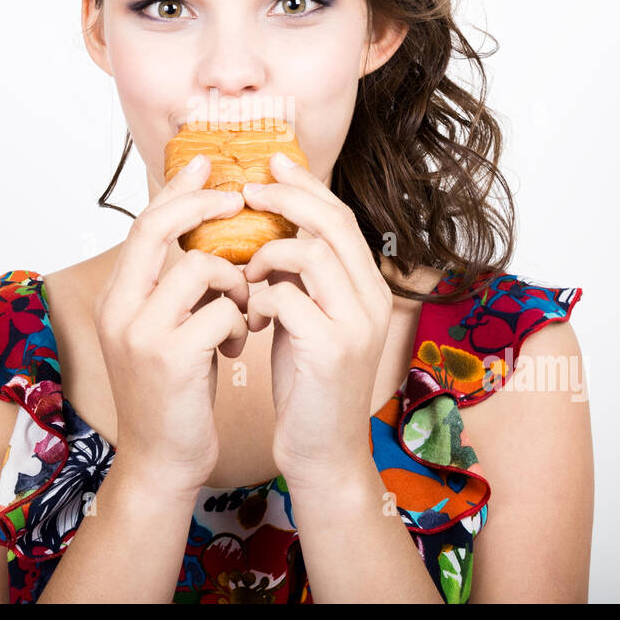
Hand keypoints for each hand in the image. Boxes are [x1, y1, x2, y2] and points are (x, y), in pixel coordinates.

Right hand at [91, 154, 252, 499]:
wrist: (163, 462)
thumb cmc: (175, 393)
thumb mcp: (166, 331)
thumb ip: (177, 289)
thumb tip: (210, 240)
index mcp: (117, 299)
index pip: (143, 224)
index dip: (175, 190)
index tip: (206, 165)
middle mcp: (119, 309)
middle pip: (156, 228)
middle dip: (201, 205)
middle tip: (237, 200)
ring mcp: (140, 333)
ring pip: (200, 266)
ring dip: (235, 283)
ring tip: (241, 313)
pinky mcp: (170, 358)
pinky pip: (221, 311)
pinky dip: (240, 323)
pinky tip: (236, 349)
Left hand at [240, 152, 394, 491]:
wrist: (323, 454)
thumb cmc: (309, 384)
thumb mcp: (309, 320)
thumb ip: (302, 279)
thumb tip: (272, 233)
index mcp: (369, 288)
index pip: (341, 217)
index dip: (306, 186)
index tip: (271, 165)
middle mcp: (373, 299)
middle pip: (333, 223)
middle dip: (288, 198)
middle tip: (247, 189)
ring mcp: (356, 324)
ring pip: (313, 253)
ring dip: (268, 253)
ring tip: (246, 274)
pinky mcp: (332, 350)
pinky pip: (289, 298)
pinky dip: (260, 298)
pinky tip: (251, 318)